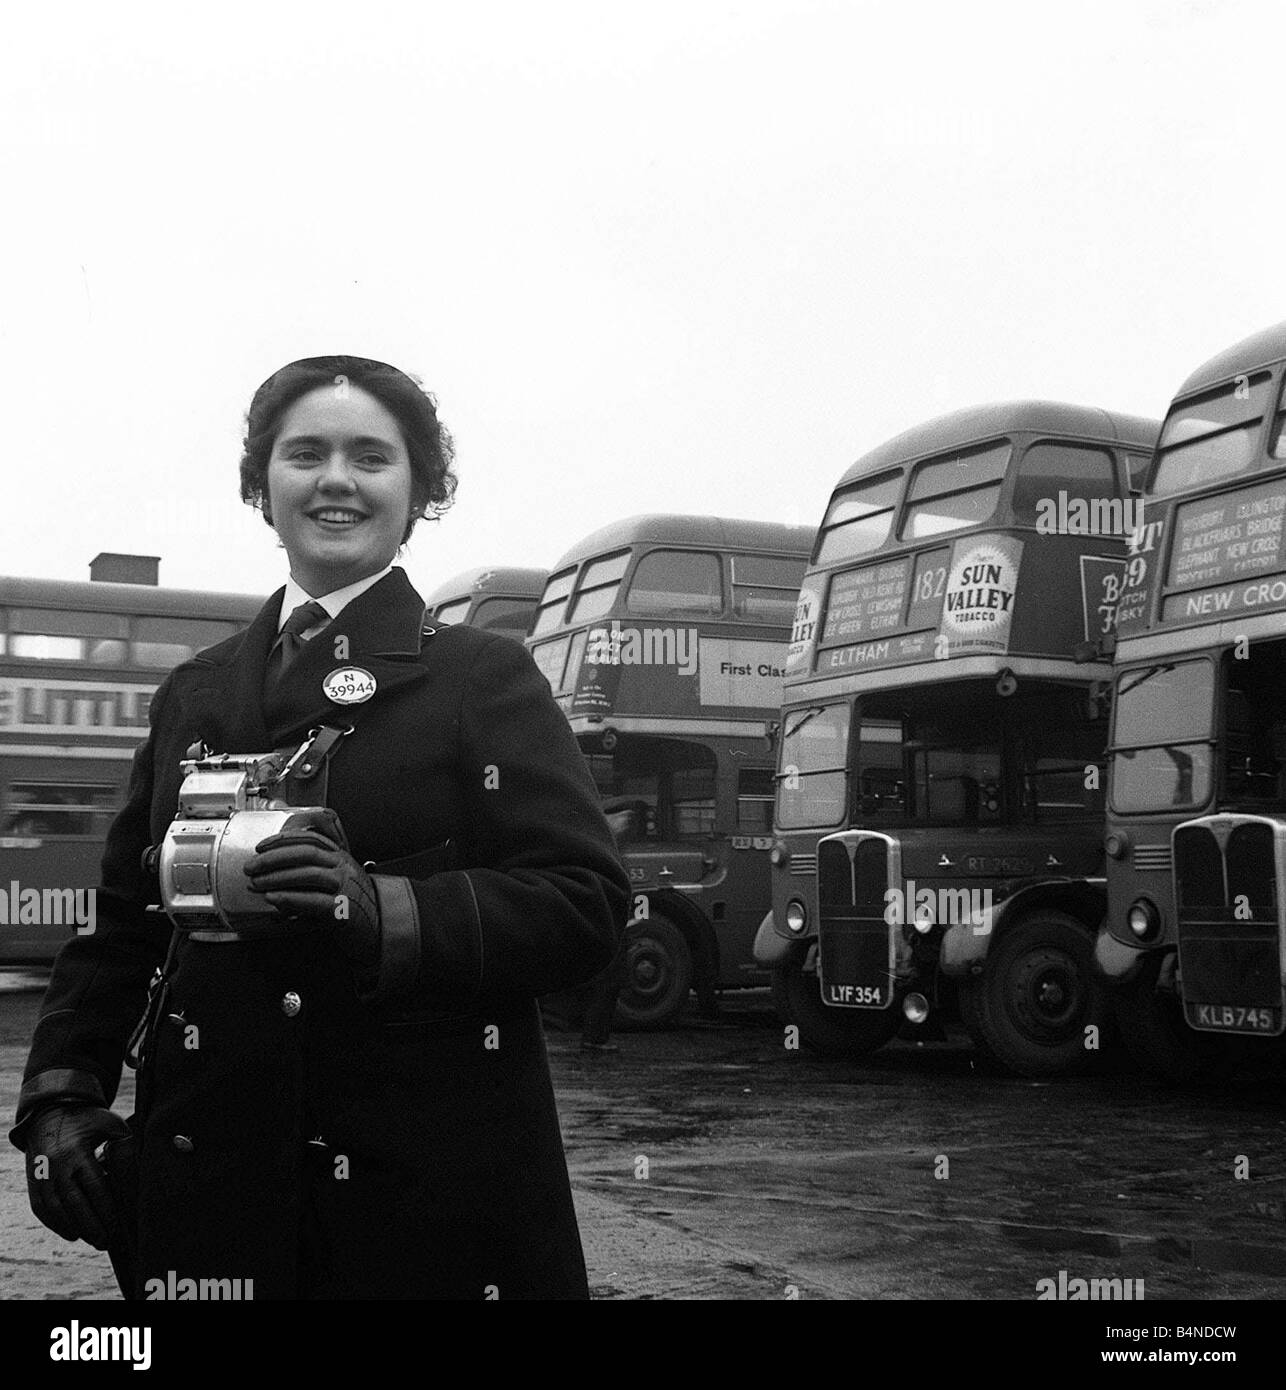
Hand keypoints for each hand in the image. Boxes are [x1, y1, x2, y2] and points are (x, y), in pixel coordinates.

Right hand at [26, 1104, 129, 1248]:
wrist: (52, 1112)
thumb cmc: (90, 1121)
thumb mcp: (112, 1126)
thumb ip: (125, 1151)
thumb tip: (136, 1181)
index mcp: (77, 1151)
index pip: (94, 1186)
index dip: (106, 1209)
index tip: (118, 1225)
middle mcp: (56, 1165)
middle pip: (73, 1203)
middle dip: (91, 1226)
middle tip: (106, 1241)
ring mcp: (42, 1174)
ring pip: (55, 1209)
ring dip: (73, 1228)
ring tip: (93, 1240)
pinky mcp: (33, 1180)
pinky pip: (41, 1207)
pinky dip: (55, 1224)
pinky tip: (72, 1232)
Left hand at [244, 811, 379, 963]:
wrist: (378, 925)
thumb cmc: (350, 903)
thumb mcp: (332, 880)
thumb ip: (308, 872)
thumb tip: (272, 871)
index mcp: (339, 856)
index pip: (308, 839)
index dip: (281, 840)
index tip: (260, 847)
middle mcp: (343, 867)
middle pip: (305, 853)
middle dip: (273, 858)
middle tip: (252, 867)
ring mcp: (345, 887)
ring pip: (308, 874)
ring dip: (277, 877)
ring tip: (258, 883)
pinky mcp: (343, 909)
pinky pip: (313, 900)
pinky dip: (291, 898)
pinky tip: (274, 898)